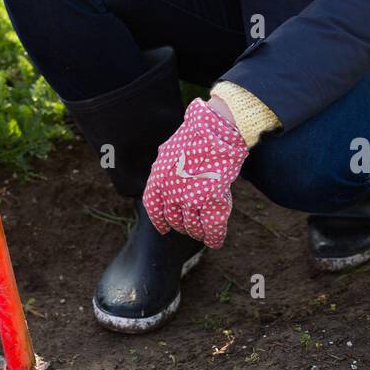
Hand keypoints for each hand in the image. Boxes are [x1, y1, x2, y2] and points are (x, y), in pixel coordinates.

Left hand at [142, 97, 248, 248]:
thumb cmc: (197, 135)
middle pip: (174, 219)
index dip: (159, 220)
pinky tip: (216, 240)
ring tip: (203, 233)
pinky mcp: (211, 201)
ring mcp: (191, 198)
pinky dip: (214, 236)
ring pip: (192, 226)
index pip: (153, 206)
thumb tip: (172, 180)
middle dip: (182, 225)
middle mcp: (170, 191)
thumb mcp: (172, 152)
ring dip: (198, 232)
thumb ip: (169, 170)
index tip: (164, 228)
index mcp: (158, 177)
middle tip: (190, 227)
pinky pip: (211, 227)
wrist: (216, 129)